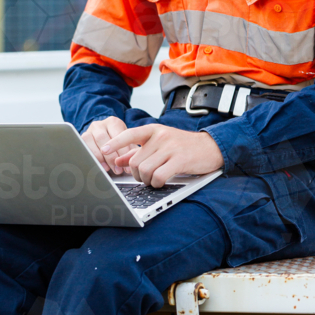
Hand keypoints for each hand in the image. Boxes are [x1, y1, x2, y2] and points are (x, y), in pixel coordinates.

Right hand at [81, 116, 137, 174]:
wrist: (105, 138)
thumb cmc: (118, 142)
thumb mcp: (126, 143)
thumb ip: (130, 150)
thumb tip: (132, 164)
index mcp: (113, 122)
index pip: (118, 134)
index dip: (122, 151)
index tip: (126, 164)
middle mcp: (100, 124)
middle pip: (103, 138)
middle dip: (111, 156)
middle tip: (118, 170)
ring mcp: (89, 130)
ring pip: (92, 141)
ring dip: (101, 158)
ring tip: (109, 169)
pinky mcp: (82, 138)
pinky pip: (84, 146)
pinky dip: (93, 157)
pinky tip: (100, 165)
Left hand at [102, 124, 223, 186]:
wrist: (210, 147)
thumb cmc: (182, 146)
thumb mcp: (159, 144)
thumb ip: (138, 150)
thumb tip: (117, 160)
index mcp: (154, 130)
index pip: (129, 134)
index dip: (115, 143)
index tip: (104, 150)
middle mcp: (161, 136)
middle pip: (135, 161)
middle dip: (136, 175)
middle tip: (144, 177)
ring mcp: (170, 147)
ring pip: (145, 170)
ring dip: (147, 181)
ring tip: (154, 180)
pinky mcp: (180, 160)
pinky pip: (159, 176)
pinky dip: (157, 183)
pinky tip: (162, 182)